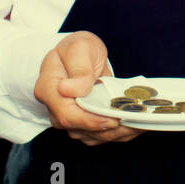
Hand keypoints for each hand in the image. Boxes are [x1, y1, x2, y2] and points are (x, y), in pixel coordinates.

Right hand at [34, 31, 143, 145]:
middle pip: (77, 129)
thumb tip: (70, 90)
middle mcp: (54, 107)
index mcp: (48, 88)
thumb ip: (78, 69)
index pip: (65, 114)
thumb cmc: (79, 48)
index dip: (89, 121)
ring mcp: (67, 115)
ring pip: (88, 136)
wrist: (82, 54)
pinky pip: (96, 134)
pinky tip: (132, 125)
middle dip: (106, 129)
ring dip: (114, 134)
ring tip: (136, 124)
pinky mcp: (80, 121)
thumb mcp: (80, 48)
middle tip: (131, 122)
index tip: (112, 119)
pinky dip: (115, 133)